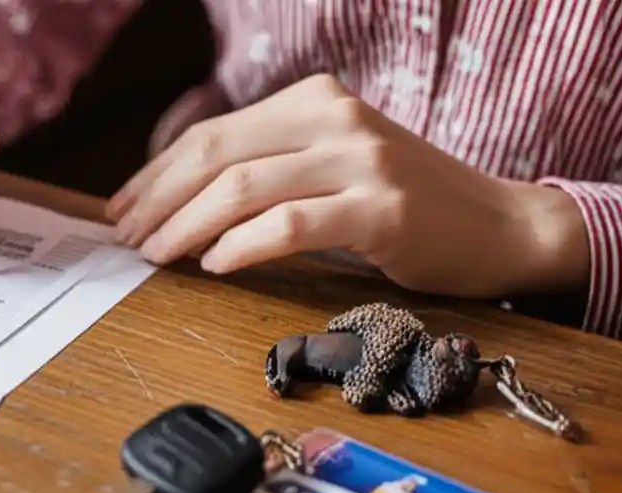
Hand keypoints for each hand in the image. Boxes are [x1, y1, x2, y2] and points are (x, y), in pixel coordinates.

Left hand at [106, 75, 587, 297]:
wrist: (500, 226)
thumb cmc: (406, 204)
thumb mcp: (334, 164)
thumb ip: (271, 169)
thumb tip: (180, 204)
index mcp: (315, 99)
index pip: (213, 133)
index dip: (156, 173)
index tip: (120, 209)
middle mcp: (335, 117)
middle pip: (217, 154)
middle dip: (158, 199)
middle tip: (127, 238)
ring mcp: (361, 159)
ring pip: (244, 186)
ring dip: (186, 225)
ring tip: (157, 255)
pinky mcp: (383, 208)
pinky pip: (291, 223)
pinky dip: (243, 245)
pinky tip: (214, 264)